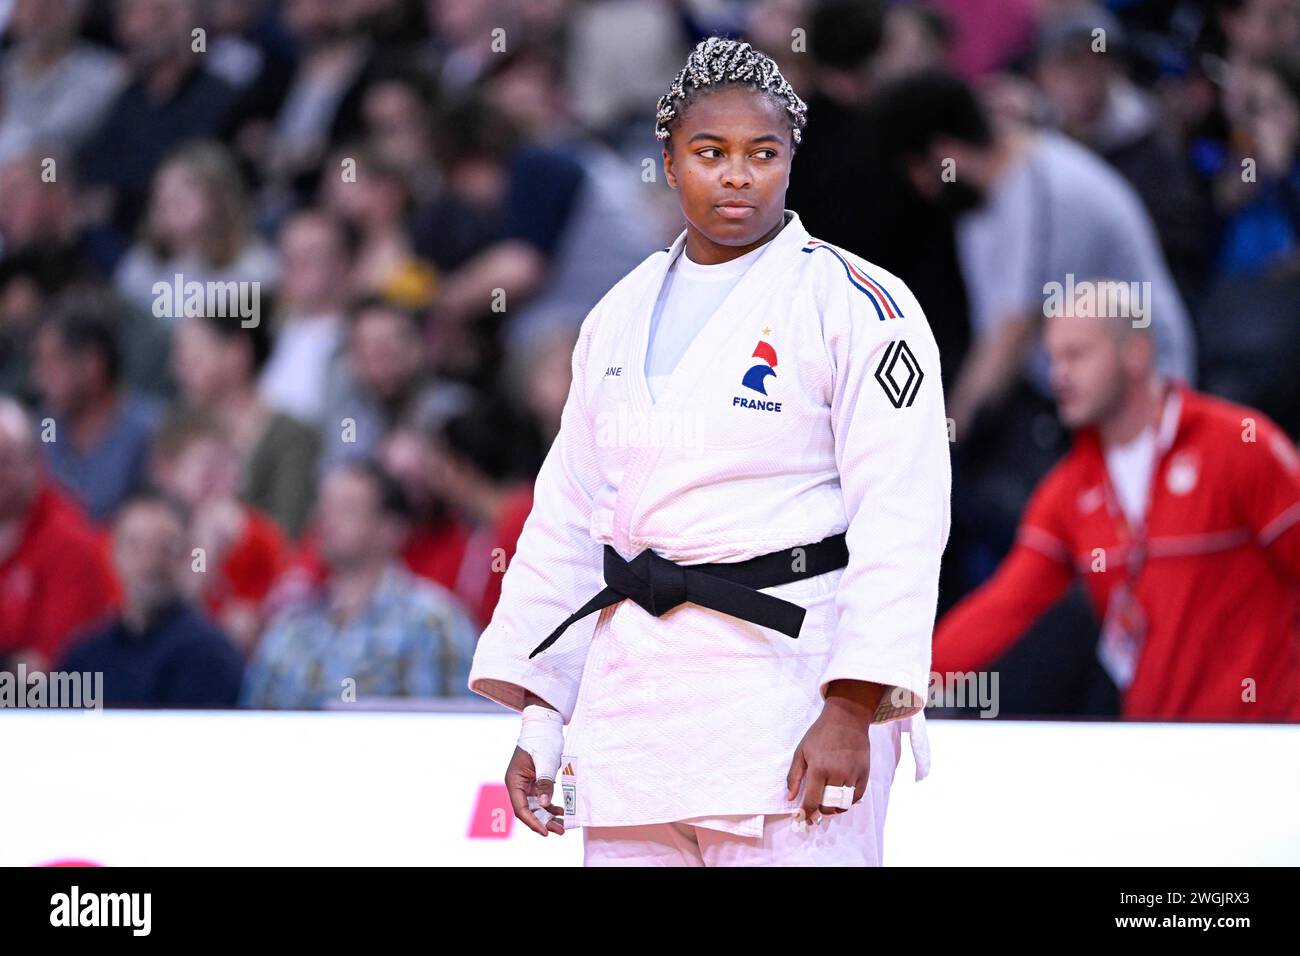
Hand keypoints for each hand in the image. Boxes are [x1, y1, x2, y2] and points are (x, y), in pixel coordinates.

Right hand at [505, 746, 564, 837]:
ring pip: (537, 807)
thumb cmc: (542, 740)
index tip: (545, 832)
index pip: (521, 808)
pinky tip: (562, 812)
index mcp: (514, 781)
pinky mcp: (536, 781)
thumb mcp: (545, 762)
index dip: (533, 822)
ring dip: (549, 816)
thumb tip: (545, 805)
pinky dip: (552, 806)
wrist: (545, 724)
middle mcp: (518, 785)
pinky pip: (542, 799)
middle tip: (561, 831)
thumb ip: (544, 783)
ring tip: (564, 825)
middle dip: (544, 822)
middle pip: (530, 810)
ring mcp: (527, 784)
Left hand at [786, 683, 877, 822]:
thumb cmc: (820, 734)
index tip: (803, 817)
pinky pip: (856, 797)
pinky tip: (840, 798)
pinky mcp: (864, 774)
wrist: (847, 719)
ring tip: (828, 805)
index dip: (806, 812)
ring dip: (834, 809)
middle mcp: (837, 774)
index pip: (812, 800)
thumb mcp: (801, 751)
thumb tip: (790, 798)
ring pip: (843, 804)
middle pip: (828, 805)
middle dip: (820, 811)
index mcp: (818, 768)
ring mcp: (852, 774)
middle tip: (815, 809)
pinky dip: (848, 802)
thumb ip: (794, 776)